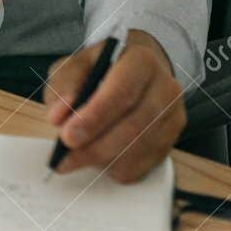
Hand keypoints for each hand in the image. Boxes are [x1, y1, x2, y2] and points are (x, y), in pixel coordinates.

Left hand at [43, 30, 185, 182]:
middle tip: (65, 157)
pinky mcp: (170, 143)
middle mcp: (165, 89)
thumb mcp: (75, 65)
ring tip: (75, 157)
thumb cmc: (100, 68)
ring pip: (137, 151)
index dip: (94, 117)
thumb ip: (64, 86)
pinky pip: (142, 167)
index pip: (122, 92)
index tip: (67, 136)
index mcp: (142, 61)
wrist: (133, 72)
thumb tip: (59, 117)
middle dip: (94, 147)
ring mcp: (172, 118)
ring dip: (102, 160)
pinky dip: (114, 169)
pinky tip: (98, 159)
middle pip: (133, 127)